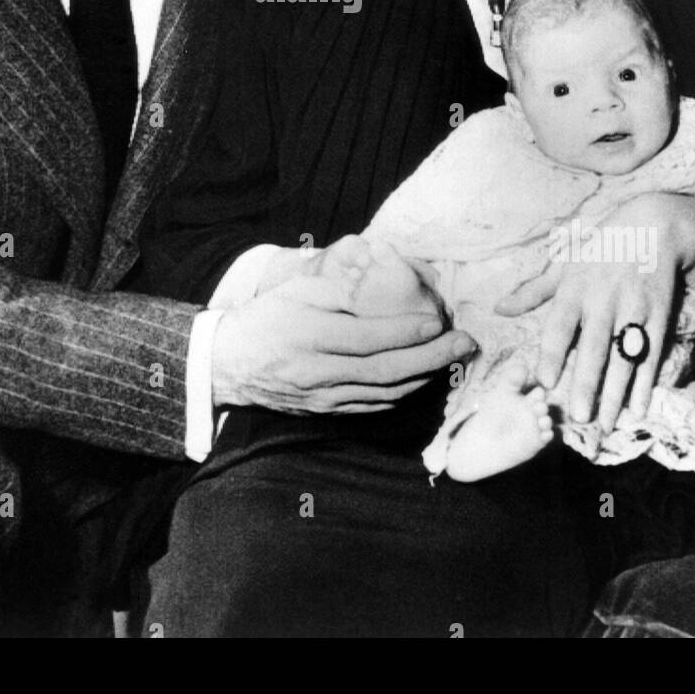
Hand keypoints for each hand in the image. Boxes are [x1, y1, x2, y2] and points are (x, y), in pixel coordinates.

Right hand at [212, 241, 473, 413]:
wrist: (230, 363)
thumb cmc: (267, 317)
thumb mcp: (297, 290)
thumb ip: (339, 289)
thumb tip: (383, 282)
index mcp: (309, 335)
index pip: (366, 337)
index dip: (406, 331)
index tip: (438, 320)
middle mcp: (318, 371)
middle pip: (384, 371)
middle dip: (431, 358)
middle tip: (464, 344)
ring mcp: (323, 397)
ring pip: (383, 393)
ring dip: (423, 378)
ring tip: (452, 360)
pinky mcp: (325, 411)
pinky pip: (371, 407)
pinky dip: (400, 395)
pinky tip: (420, 380)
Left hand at [495, 194, 687, 431]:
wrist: (653, 227)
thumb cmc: (601, 247)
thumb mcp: (565, 263)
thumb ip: (533, 291)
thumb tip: (499, 309)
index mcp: (575, 288)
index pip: (561, 325)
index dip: (553, 354)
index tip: (545, 382)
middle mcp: (603, 299)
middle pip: (594, 346)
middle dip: (587, 382)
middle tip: (579, 416)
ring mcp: (633, 308)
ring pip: (624, 356)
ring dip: (616, 391)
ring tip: (607, 423)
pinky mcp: (659, 314)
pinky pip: (651, 353)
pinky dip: (646, 382)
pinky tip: (639, 407)